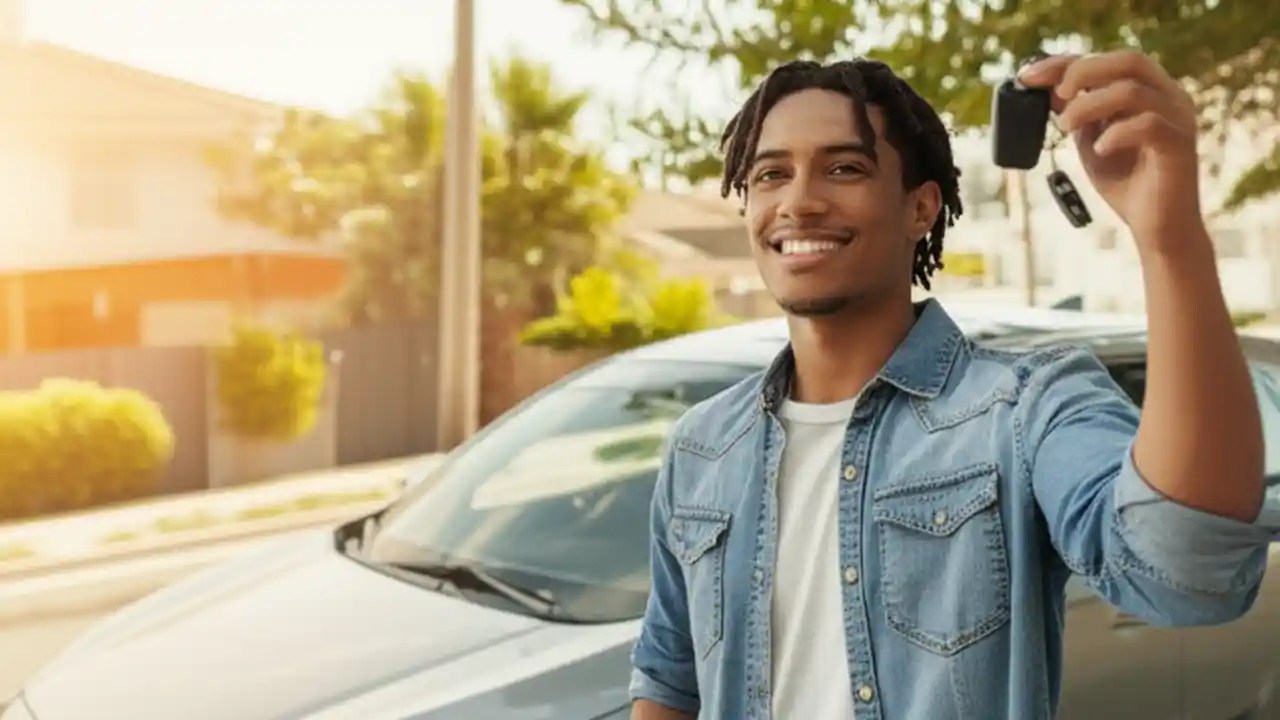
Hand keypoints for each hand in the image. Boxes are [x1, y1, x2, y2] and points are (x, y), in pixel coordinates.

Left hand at [1019, 51, 1204, 252]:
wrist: (1158, 230)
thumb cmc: (1127, 184)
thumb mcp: (1092, 142)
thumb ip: (1078, 115)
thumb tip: (1046, 90)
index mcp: (1150, 91)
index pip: (1110, 61)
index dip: (1068, 63)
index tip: (1029, 76)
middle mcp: (1169, 97)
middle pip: (1129, 60)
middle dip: (1083, 72)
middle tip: (1056, 96)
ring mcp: (1178, 119)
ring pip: (1132, 90)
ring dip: (1089, 105)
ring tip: (1066, 127)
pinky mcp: (1179, 145)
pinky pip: (1148, 124)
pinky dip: (1115, 134)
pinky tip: (1099, 150)